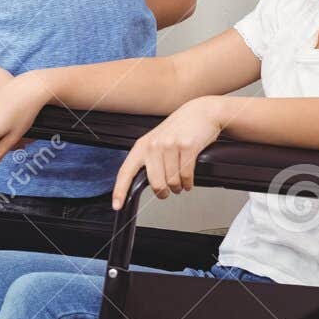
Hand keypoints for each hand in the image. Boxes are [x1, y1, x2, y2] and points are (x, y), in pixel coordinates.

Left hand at [112, 96, 226, 207]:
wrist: (201, 113)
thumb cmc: (179, 129)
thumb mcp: (157, 140)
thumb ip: (149, 159)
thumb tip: (143, 182)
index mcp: (142, 145)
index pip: (126, 171)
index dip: (120, 190)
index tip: (117, 205)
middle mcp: (154, 145)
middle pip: (155, 183)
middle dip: (162, 193)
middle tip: (166, 192)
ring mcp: (170, 145)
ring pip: (172, 181)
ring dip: (177, 187)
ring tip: (180, 184)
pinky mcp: (187, 147)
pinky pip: (186, 176)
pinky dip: (188, 183)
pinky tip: (188, 182)